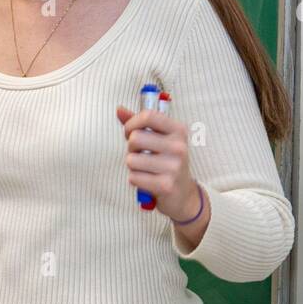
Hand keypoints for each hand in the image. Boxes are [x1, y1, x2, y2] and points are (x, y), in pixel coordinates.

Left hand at [115, 103, 195, 221]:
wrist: (183, 194)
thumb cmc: (167, 161)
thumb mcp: (160, 139)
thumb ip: (140, 124)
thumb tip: (119, 109)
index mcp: (179, 130)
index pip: (148, 116)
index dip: (132, 124)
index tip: (130, 132)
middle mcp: (179, 147)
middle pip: (135, 138)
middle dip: (131, 148)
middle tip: (141, 154)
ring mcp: (174, 167)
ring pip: (131, 160)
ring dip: (133, 166)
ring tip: (145, 169)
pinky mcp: (166, 185)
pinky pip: (133, 177)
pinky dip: (135, 180)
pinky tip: (147, 180)